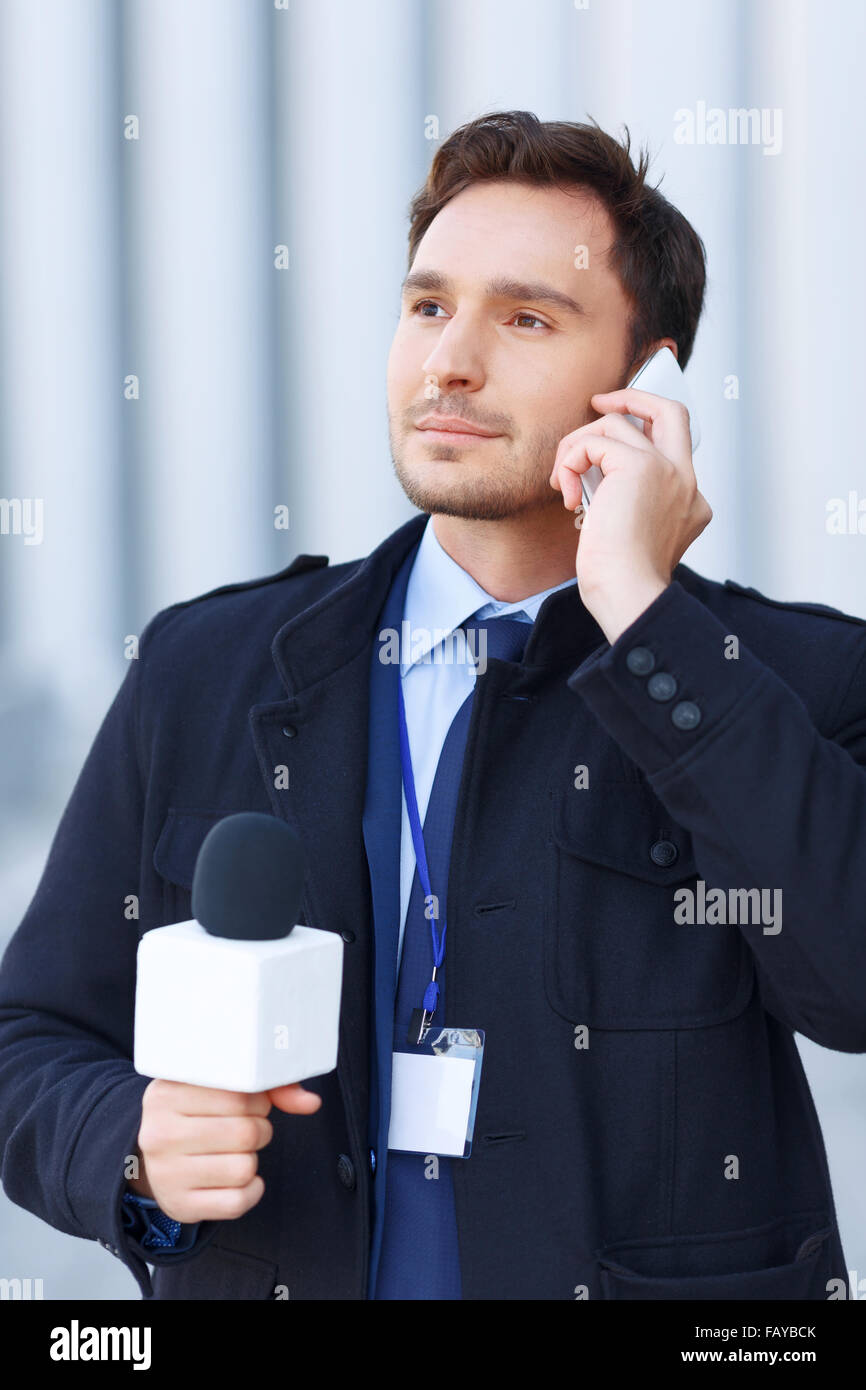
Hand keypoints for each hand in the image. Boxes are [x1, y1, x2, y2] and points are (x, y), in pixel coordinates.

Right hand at [129, 1077, 321, 1223]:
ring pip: (244, 1167)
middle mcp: (160, 1132)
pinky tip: (237, 1179)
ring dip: (251, 1160)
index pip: (238, 1093)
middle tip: (246, 1128)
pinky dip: (250, 1190)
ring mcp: (166, 1173)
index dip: (258, 1100)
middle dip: (259, 1130)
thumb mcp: (218, 1089)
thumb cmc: (196, 1116)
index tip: (250, 1102)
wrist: (155, 1160)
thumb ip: (268, 1087)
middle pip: (245, 1132)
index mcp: (167, 1092)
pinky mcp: (180, 1205)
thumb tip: (310, 1102)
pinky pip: (238, 1201)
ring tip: (235, 1151)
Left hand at [549, 388, 712, 643]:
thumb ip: (624, 500)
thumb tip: (590, 477)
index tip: (610, 430)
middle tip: (598, 403)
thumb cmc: (622, 579)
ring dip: (577, 446)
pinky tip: (566, 494)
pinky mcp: (639, 466)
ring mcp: (667, 469)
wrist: (628, 594)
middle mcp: (685, 480)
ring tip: (563, 482)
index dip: (643, 427)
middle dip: (632, 396)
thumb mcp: (628, 533)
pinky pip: (593, 443)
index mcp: (689, 499)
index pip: (673, 444)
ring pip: (616, 424)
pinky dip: (569, 462)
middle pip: (670, 410)